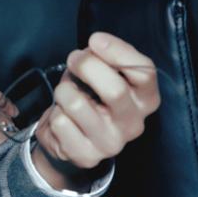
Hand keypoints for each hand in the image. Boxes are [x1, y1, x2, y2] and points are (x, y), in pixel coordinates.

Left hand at [32, 32, 160, 189]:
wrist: (68, 141)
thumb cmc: (87, 99)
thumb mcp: (100, 75)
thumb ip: (104, 59)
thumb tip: (95, 46)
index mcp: (144, 100)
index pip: (144, 72)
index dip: (119, 52)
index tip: (95, 39)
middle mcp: (133, 124)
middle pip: (114, 89)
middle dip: (86, 66)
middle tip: (73, 60)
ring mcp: (111, 143)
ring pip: (75, 103)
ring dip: (63, 90)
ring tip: (65, 94)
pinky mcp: (86, 156)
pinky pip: (59, 122)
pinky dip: (53, 113)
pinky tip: (62, 118)